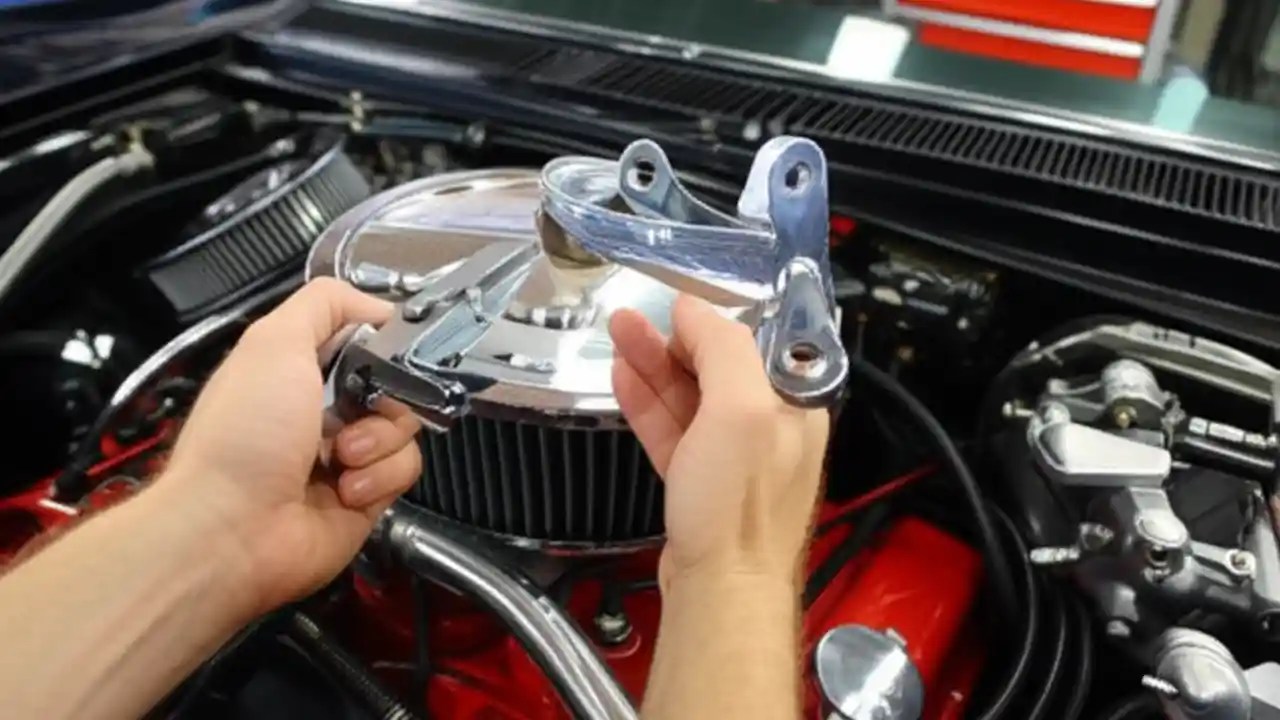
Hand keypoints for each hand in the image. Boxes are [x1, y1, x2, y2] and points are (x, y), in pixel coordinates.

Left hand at [161, 278, 422, 614]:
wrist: (233, 528)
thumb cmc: (244, 434)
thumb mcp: (273, 341)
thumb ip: (325, 303)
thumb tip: (379, 308)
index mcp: (295, 369)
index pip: (361, 339)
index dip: (380, 342)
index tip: (387, 349)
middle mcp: (321, 410)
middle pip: (394, 382)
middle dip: (386, 394)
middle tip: (355, 411)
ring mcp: (347, 454)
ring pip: (405, 426)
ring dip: (379, 439)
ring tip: (340, 458)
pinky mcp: (368, 496)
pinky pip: (405, 469)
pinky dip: (380, 476)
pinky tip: (345, 489)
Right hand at [609, 295, 829, 587]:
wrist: (721, 589)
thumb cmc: (740, 509)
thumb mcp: (740, 408)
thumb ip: (723, 349)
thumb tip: (696, 311)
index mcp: (793, 406)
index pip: (753, 344)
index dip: (710, 320)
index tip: (672, 302)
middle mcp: (769, 429)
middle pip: (717, 367)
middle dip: (671, 339)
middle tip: (630, 316)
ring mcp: (734, 458)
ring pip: (690, 397)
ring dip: (653, 365)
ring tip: (618, 334)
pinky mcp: (703, 483)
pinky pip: (674, 431)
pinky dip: (649, 404)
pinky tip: (625, 380)